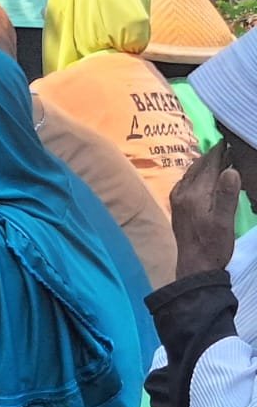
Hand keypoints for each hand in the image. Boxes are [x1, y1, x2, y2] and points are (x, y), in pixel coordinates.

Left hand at [171, 144, 243, 279]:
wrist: (194, 265)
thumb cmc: (213, 245)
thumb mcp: (225, 222)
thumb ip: (227, 195)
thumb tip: (231, 169)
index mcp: (195, 193)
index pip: (209, 166)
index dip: (220, 153)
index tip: (228, 141)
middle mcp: (182, 192)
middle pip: (199, 167)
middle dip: (212, 155)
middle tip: (225, 145)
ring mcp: (177, 198)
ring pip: (191, 173)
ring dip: (204, 164)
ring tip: (217, 156)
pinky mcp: (177, 205)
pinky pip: (187, 182)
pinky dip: (197, 174)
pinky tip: (203, 176)